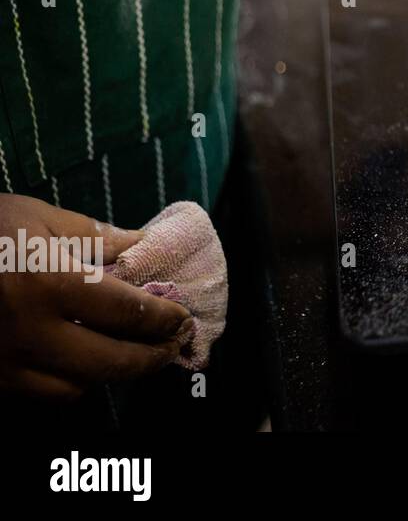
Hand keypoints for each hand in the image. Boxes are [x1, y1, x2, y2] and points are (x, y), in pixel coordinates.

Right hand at [0, 194, 190, 400]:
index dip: (165, 319)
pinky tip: (82, 363)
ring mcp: (4, 361)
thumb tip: (142, 246)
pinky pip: (40, 394)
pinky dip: (69, 384)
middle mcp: (30, 331)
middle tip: (172, 346)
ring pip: (76, 389)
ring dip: (110, 375)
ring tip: (132, 355)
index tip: (183, 319)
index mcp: (49, 285)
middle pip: (111, 362)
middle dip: (151, 357)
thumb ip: (95, 236)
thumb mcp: (37, 218)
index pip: (129, 313)